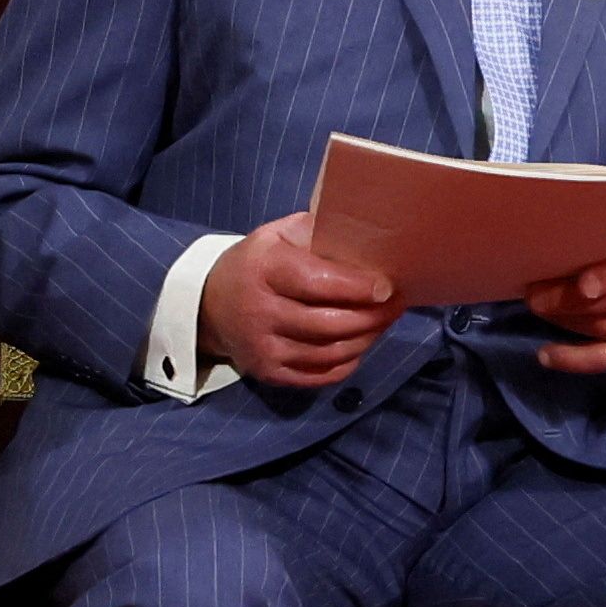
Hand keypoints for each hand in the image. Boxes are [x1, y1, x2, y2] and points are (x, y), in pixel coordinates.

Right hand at [201, 214, 402, 389]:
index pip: (317, 282)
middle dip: (371, 316)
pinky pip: (319, 375)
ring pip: (329, 352)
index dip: (357, 287)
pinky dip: (347, 362)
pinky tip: (360, 345)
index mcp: (265, 269)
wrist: (210, 305)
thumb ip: (317, 231)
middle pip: (329, 323)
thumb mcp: (278, 234)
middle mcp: (260, 311)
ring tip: (383, 323)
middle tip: (395, 306)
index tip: (387, 287)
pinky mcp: (268, 373)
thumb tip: (366, 233)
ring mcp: (263, 347)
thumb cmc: (258, 263)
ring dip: (365, 339)